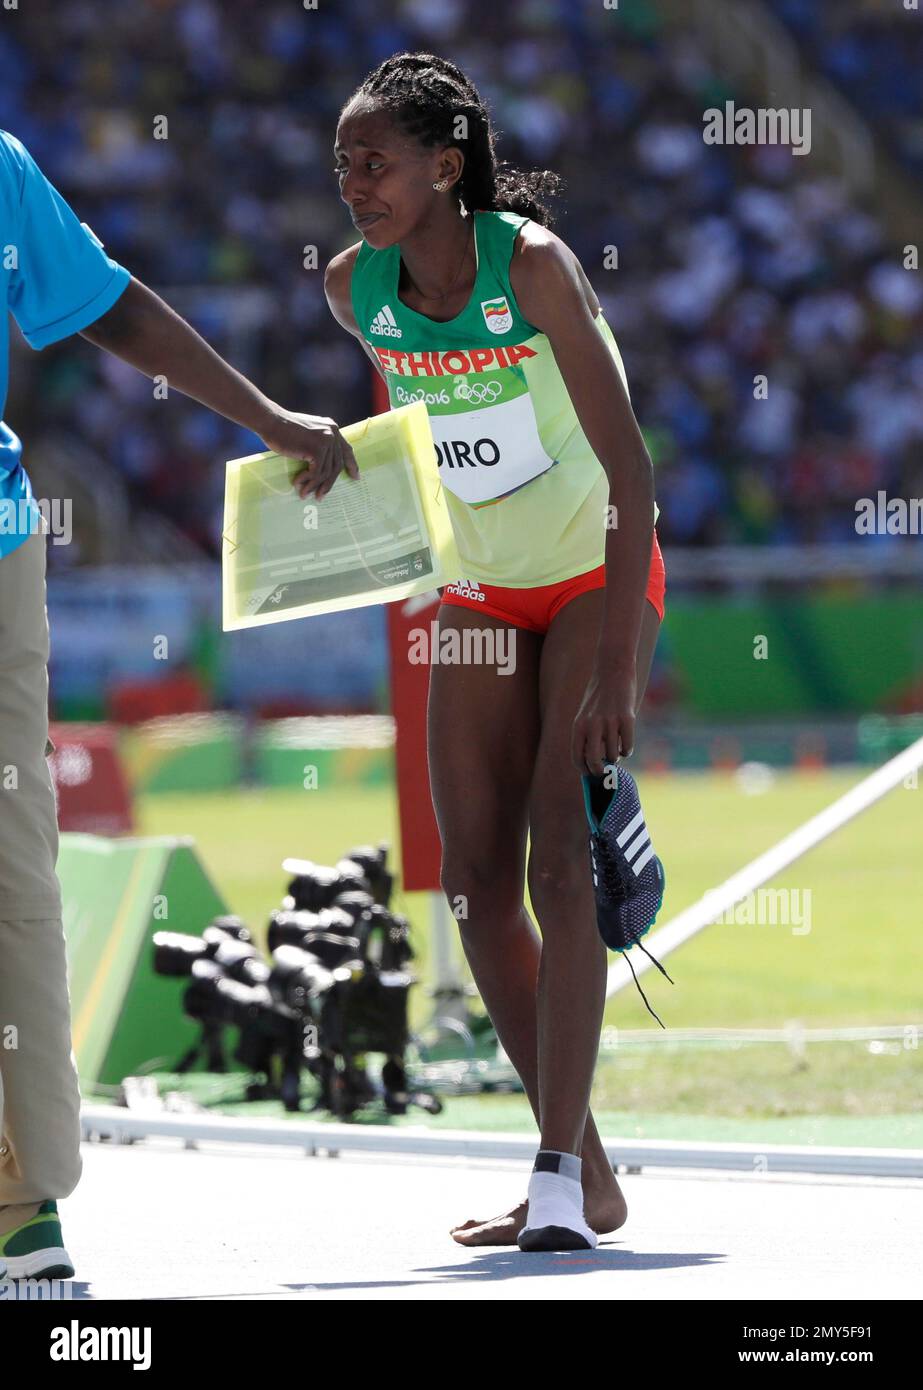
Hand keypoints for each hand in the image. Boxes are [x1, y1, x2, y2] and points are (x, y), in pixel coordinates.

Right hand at [257, 407, 359, 501]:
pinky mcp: (317, 450)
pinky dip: (307, 480)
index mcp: (332, 428)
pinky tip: (298, 484)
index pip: (346, 450)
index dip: (352, 465)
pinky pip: (316, 473)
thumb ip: (319, 443)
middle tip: (320, 496)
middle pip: (337, 465)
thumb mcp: (308, 433)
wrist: (271, 422)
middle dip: (329, 483)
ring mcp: (326, 441)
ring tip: (305, 494)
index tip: (355, 477)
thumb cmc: (284, 430)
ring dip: (315, 485)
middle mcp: (332, 434)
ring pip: (326, 472)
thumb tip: (324, 466)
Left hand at [571, 660, 636, 774]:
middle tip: (605, 771)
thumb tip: (594, 763)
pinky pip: (627, 746)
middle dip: (600, 771)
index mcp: (579, 725)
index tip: (590, 772)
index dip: (584, 770)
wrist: (612, 669)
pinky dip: (627, 750)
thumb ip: (587, 736)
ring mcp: (609, 721)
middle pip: (594, 761)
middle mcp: (592, 725)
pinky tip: (626, 745)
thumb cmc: (599, 696)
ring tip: (616, 747)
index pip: (577, 757)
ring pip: (613, 754)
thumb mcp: (586, 715)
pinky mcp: (627, 718)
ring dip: (616, 756)